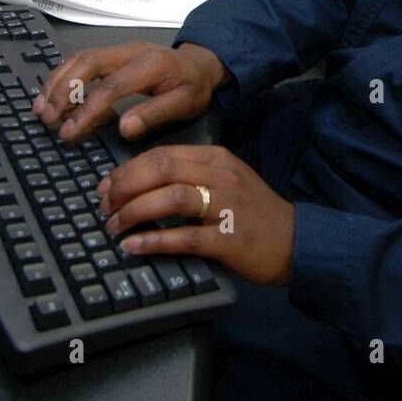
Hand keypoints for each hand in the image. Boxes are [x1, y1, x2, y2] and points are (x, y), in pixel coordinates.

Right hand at [34, 41, 226, 141]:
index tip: (69, 131)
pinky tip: (50, 95)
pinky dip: (62, 76)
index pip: (111, 86)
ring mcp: (118, 50)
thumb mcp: (185, 104)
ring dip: (57, 83)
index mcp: (149, 65)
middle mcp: (129, 52)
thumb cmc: (192, 86)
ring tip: (41, 109)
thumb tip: (124, 129)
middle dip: (63, 91)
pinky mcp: (111, 54)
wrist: (199, 62)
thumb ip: (155, 115)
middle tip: (47, 118)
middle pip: (88, 64)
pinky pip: (80, 60)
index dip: (87, 109)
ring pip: (80, 59)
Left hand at [98, 145, 296, 285]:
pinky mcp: (229, 238)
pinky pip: (185, 237)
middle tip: (104, 206)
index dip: (127, 169)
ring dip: (134, 212)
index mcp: (216, 158)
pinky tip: (134, 247)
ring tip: (114, 227)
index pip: (162, 154)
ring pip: (170, 198)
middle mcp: (221, 176)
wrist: (297, 241)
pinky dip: (155, 241)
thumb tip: (140, 184)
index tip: (106, 186)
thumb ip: (190, 176)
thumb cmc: (253, 213)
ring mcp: (227, 206)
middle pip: (161, 169)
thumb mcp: (225, 181)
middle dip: (124, 186)